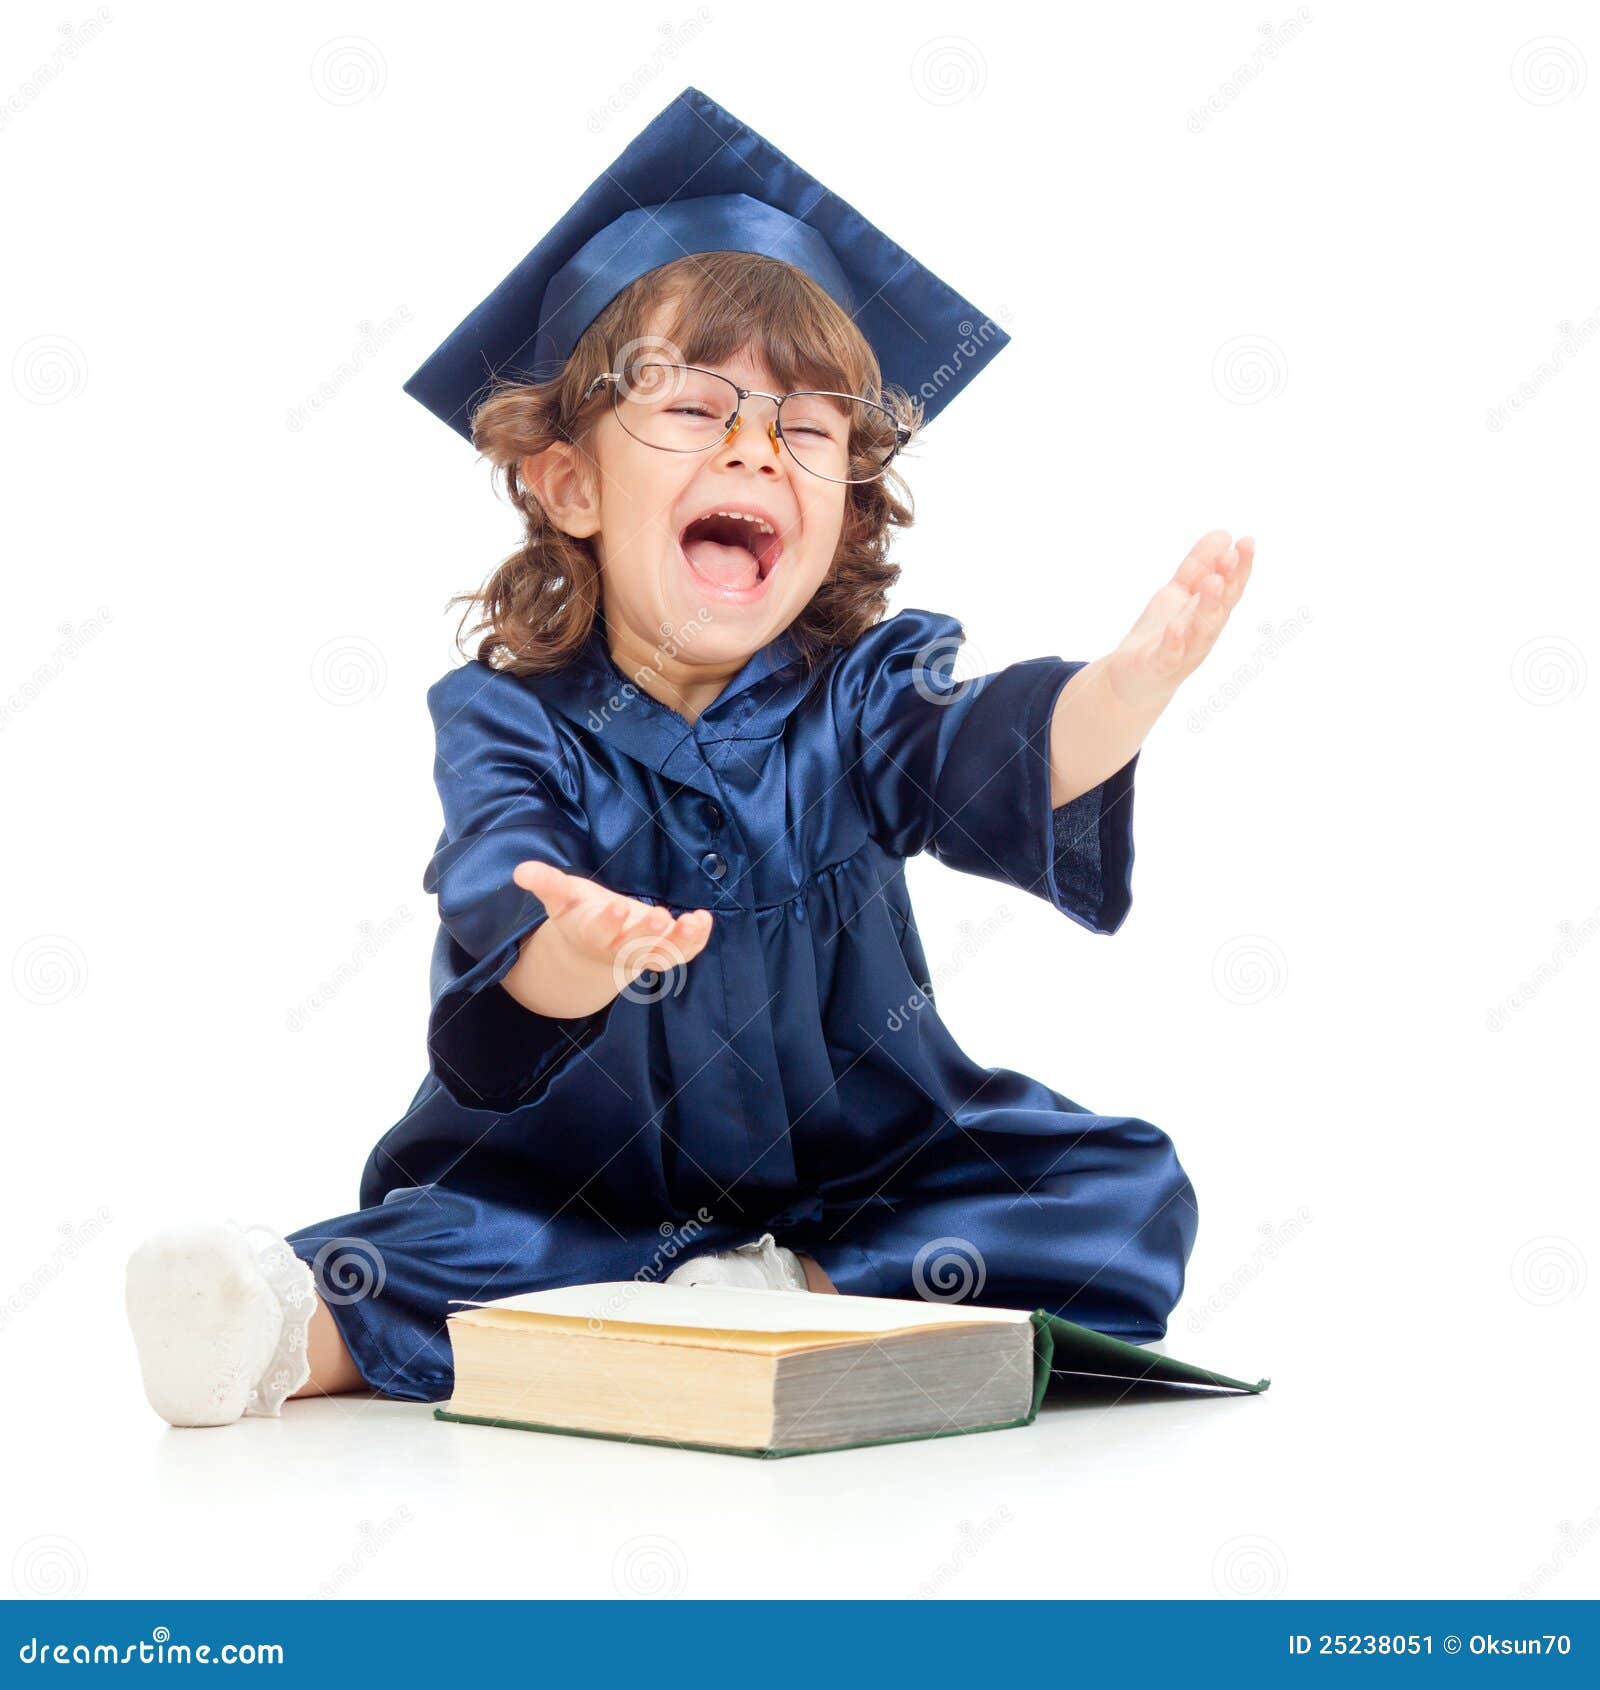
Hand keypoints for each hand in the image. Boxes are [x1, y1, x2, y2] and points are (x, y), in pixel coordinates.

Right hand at [508, 860, 713, 1015]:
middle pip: (634, 946)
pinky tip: (704, 919)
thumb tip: (520, 871)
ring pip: (663, 955)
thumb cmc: (579, 913)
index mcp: (592, 934)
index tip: (618, 907)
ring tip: (694, 921)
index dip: (608, 923)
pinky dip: (696, 941)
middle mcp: (619, 949)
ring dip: (680, 941)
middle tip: (660, 915)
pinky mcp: (664, 953)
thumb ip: (545, 883)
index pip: (599, 932)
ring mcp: (644, 954)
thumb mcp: (561, 896)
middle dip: (647, 932)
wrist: (596, 947)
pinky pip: (683, 953)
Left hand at [1106, 530, 1254, 709]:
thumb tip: (1224, 534)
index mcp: (1210, 612)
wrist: (1133, 678)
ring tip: (1213, 582)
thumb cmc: (1163, 634)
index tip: (1247, 541)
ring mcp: (1184, 651)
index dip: (1240, 566)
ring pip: (1202, 629)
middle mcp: (1203, 632)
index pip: (1230, 587)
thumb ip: (1198, 566)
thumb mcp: (1179, 593)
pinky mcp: (1160, 666)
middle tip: (1231, 556)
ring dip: (1209, 606)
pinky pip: (1170, 655)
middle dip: (1228, 581)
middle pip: (1221, 606)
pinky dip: (1174, 643)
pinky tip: (1175, 628)